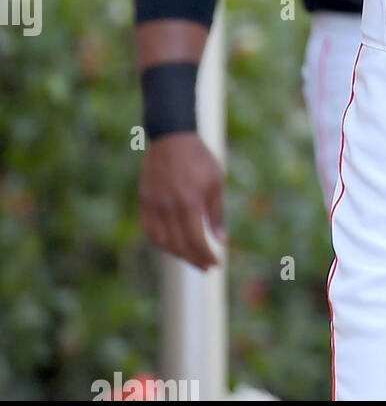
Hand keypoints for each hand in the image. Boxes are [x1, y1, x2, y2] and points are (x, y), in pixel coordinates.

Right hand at [139, 133, 224, 270]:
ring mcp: (154, 205)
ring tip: (191, 258)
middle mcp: (169, 207)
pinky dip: (160, 242)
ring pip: (162, 241)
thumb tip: (221, 240)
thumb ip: (216, 214)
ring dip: (177, 254)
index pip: (195, 240)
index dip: (205, 255)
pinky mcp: (144, 202)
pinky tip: (172, 245)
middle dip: (194, 259)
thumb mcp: (215, 182)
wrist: (171, 138)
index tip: (216, 264)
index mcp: (189, 202)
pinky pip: (149, 230)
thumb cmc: (199, 159)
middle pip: (179, 245)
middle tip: (206, 267)